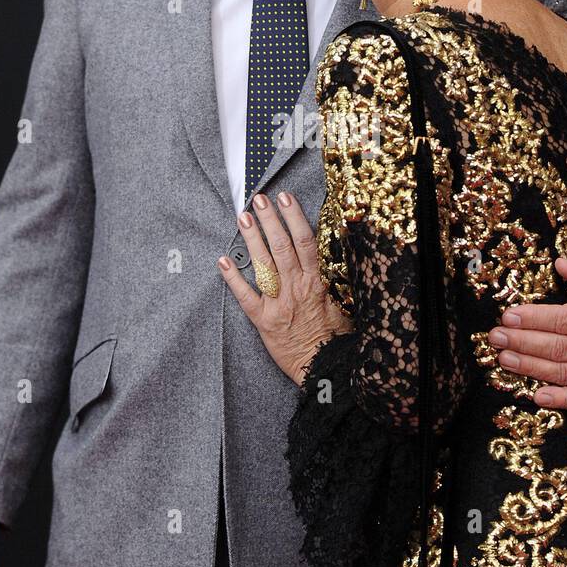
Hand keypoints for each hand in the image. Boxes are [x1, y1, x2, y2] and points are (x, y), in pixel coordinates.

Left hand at [218, 190, 353, 384]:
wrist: (324, 367)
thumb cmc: (335, 337)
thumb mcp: (344, 303)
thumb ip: (334, 280)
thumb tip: (336, 255)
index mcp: (317, 282)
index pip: (305, 242)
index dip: (294, 217)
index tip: (285, 198)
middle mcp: (296, 288)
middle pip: (281, 247)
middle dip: (270, 220)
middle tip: (259, 199)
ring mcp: (278, 304)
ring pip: (264, 265)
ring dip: (252, 239)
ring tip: (243, 217)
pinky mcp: (264, 321)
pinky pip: (245, 297)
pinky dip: (233, 278)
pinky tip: (222, 261)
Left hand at [488, 253, 566, 408]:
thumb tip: (561, 263)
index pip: (564, 322)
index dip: (534, 320)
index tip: (508, 315)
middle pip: (559, 349)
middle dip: (524, 343)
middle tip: (496, 337)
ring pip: (566, 373)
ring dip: (532, 368)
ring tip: (505, 358)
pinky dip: (562, 400)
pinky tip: (537, 396)